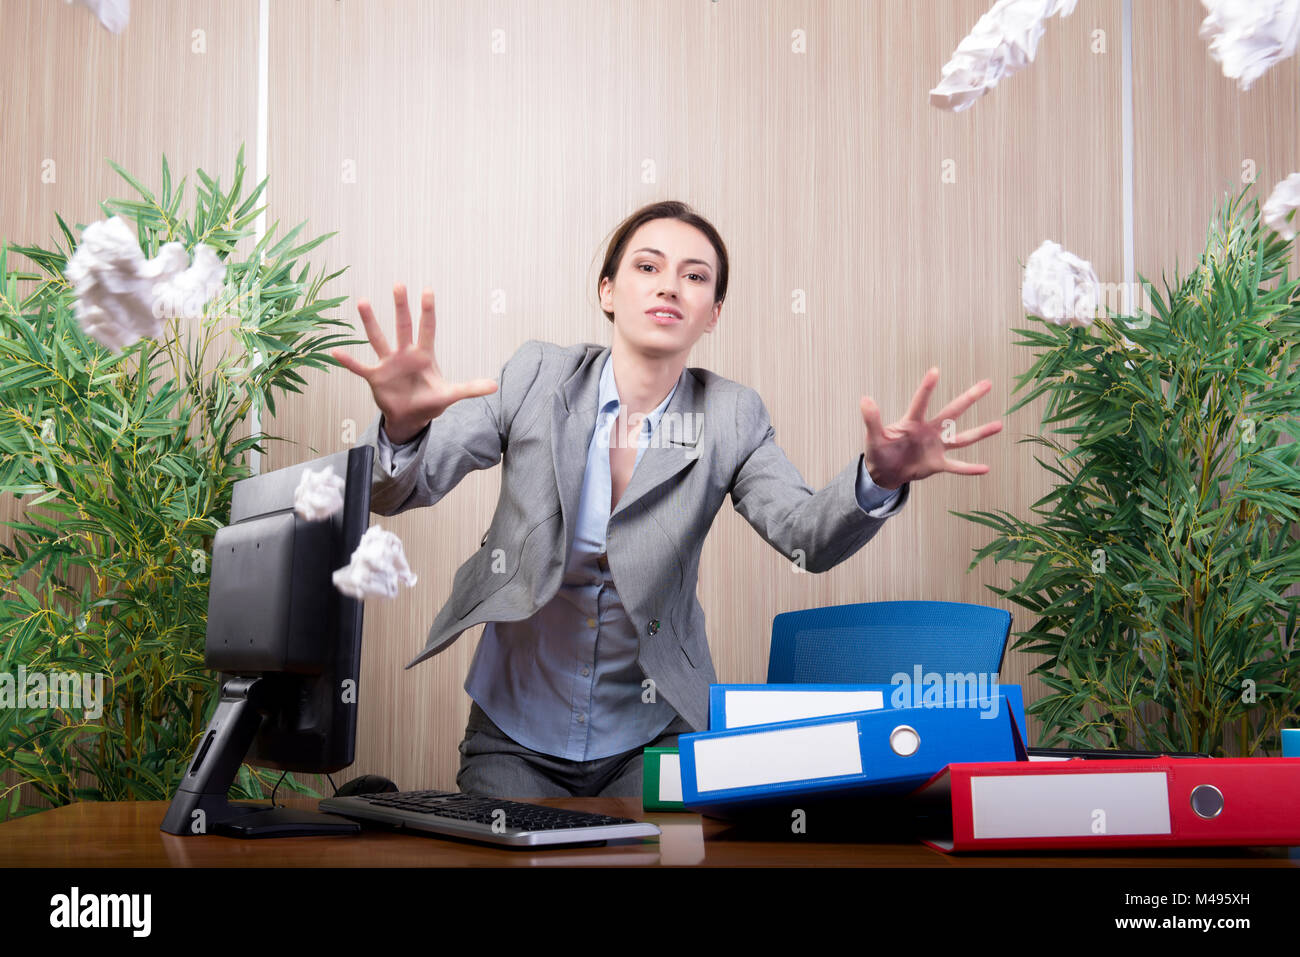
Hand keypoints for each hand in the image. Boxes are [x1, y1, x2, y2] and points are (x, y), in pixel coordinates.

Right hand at [330, 284, 497, 442]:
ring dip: (371, 322)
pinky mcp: (375, 377)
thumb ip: (470, 388)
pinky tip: (335, 352)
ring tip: (362, 301)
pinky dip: (348, 361)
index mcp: (424, 356)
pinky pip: (359, 367)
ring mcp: (388, 364)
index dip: (428, 311)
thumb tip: (495, 386)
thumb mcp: (450, 395)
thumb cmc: (429, 401)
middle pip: (403, 326)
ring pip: (378, 339)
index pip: (428, 329)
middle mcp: (405, 354)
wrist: (410, 418)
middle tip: (399, 284)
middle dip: (401, 307)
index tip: (428, 290)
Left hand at [858, 368, 1002, 489]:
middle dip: (969, 398)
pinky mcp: (938, 464)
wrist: (885, 471)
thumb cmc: (880, 450)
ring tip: (999, 424)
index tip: (935, 370)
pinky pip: (957, 466)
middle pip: (952, 412)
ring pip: (962, 438)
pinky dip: (969, 469)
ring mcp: (936, 447)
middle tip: (987, 384)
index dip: (927, 388)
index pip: (920, 402)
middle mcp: (929, 431)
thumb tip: (865, 399)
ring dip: (980, 432)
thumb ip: (872, 420)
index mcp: (912, 423)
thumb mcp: (873, 437)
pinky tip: (985, 468)